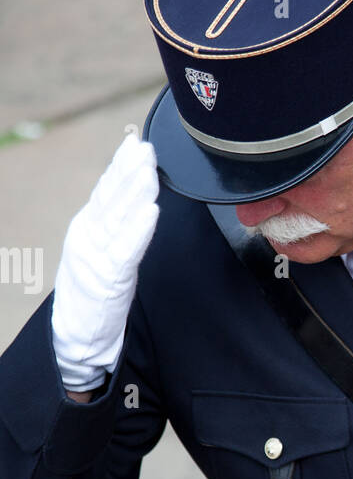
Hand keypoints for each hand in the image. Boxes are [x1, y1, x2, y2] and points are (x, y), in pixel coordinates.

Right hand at [51, 132, 159, 391]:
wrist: (77, 336)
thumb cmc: (95, 294)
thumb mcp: (104, 252)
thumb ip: (118, 226)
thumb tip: (137, 200)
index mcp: (88, 227)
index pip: (106, 190)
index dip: (120, 165)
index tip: (136, 142)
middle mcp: (88, 236)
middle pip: (111, 198)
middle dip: (129, 170)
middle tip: (146, 147)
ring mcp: (95, 256)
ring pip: (118, 218)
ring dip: (135, 192)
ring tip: (149, 170)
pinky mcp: (107, 279)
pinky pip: (126, 250)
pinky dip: (139, 229)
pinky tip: (150, 211)